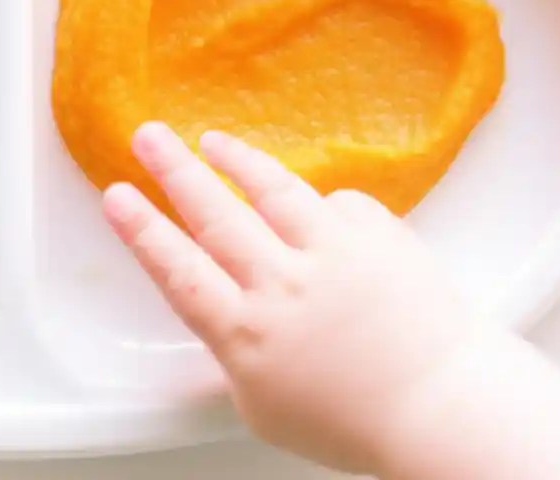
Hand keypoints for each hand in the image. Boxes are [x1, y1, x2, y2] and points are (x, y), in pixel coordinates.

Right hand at [103, 123, 559, 479]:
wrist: (444, 407)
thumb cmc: (355, 424)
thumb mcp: (265, 407)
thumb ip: (235, 355)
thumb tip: (224, 319)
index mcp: (247, 334)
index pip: (179, 271)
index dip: (142, 231)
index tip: (115, 195)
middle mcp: (283, 285)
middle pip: (215, 215)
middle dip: (173, 170)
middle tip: (147, 135)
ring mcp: (332, 254)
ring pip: (273, 190)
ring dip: (236, 161)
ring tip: (211, 140)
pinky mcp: (377, 235)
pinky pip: (338, 205)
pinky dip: (321, 206)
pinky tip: (313, 208)